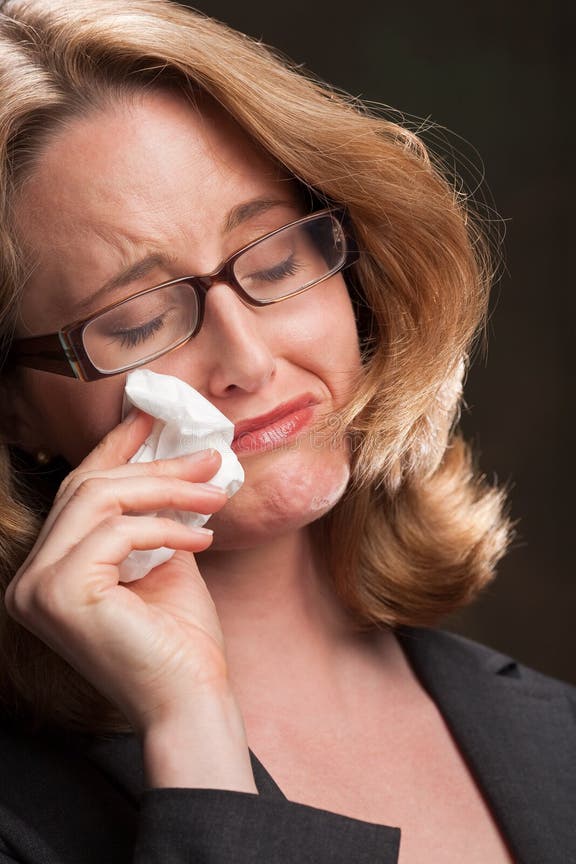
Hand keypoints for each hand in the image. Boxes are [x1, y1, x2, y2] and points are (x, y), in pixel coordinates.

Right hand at [4, 409, 232, 734]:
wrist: (191, 700)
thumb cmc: (179, 638)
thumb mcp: (164, 557)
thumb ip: (154, 512)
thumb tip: (175, 452)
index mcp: (50, 569)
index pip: (80, 492)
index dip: (115, 447)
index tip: (150, 416)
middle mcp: (29, 578)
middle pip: (89, 489)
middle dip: (154, 466)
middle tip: (208, 457)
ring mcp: (36, 588)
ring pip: (100, 500)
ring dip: (167, 489)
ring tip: (216, 492)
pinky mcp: (59, 593)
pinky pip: (116, 532)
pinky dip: (165, 528)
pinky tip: (201, 541)